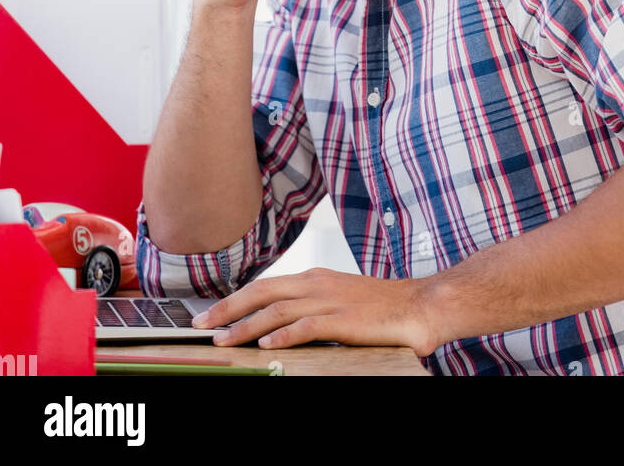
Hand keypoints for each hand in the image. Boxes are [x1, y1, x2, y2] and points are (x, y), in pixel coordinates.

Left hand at [191, 267, 437, 357]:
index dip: (236, 299)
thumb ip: (311, 310)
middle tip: (202, 326)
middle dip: (229, 309)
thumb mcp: (340, 302)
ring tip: (224, 341)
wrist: (421, 305)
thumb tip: (279, 328)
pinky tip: (267, 346)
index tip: (212, 314)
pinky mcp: (344, 320)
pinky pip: (307, 326)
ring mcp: (330, 300)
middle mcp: (318, 283)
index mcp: (316, 278)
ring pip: (277, 310)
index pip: (266, 285)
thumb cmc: (382, 308)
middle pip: (262, 291)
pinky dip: (284, 335)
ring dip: (246, 326)